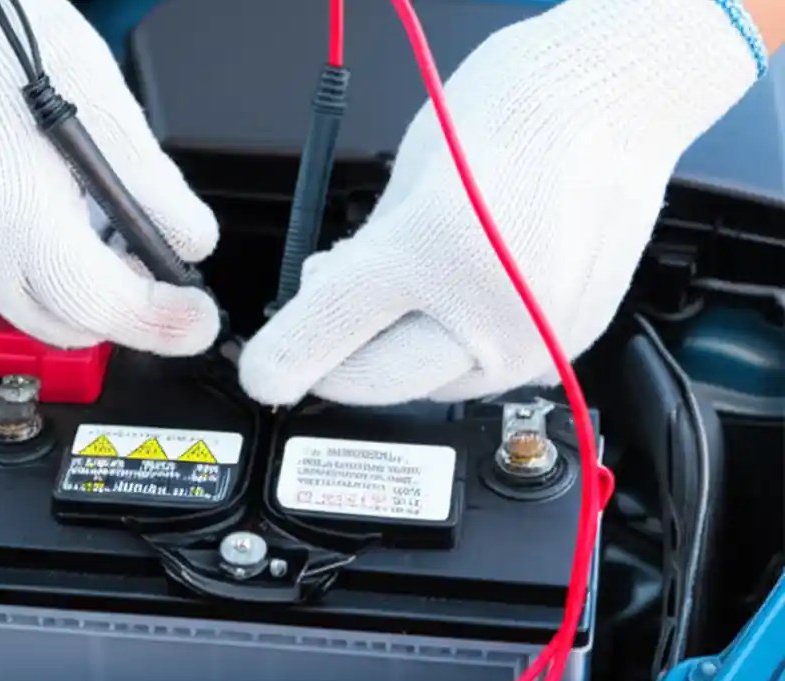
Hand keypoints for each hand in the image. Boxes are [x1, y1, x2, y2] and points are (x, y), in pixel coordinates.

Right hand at [0, 0, 219, 354]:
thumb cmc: (5, 43)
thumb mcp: (109, 111)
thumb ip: (158, 194)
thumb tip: (189, 245)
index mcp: (18, 217)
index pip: (104, 307)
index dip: (163, 322)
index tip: (195, 320)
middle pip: (66, 326)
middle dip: (116, 309)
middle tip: (147, 267)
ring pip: (24, 310)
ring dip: (67, 291)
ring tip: (82, 224)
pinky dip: (23, 270)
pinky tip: (35, 219)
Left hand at [239, 0, 765, 405]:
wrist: (611, 99)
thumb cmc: (516, 114)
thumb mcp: (405, 176)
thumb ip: (360, 255)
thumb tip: (319, 302)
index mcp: (429, 252)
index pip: (326, 332)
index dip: (280, 358)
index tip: (263, 371)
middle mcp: (488, 310)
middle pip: (378, 384)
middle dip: (341, 362)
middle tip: (328, 327)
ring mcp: (536, 338)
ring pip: (434, 386)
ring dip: (403, 356)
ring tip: (404, 293)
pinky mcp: (567, 346)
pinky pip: (489, 372)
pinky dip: (460, 346)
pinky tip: (457, 296)